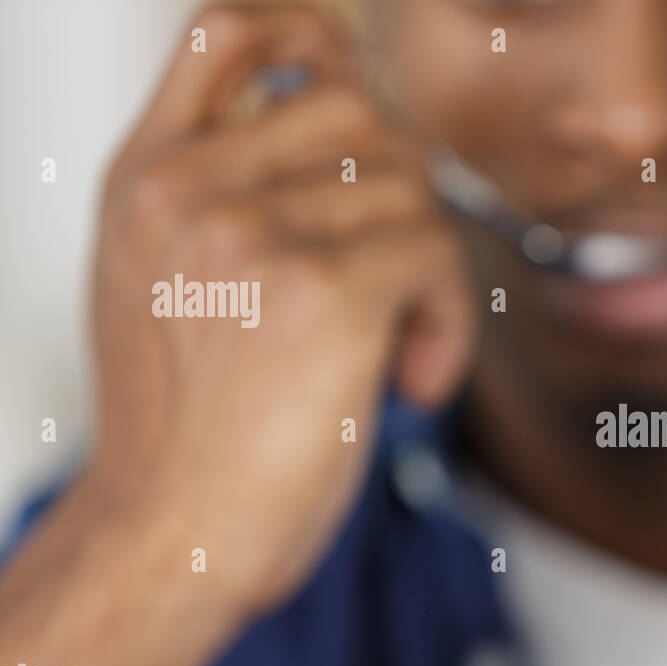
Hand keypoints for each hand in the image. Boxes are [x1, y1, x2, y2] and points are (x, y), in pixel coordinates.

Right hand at [88, 3, 474, 615]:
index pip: (227, 34)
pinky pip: (436, 253)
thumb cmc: (190, 435)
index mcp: (145, 181)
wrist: (169, 540)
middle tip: (396, 285)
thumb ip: (229, 207)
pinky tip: (412, 383)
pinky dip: (448, 322)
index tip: (353, 91)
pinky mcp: (321, 292)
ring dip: (431, 275)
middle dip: (405, 197)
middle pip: (362, 114)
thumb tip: (350, 141)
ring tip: (396, 353)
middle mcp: (187, 189)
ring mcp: (249, 234)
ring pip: (412, 188)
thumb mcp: (168, 290)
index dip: (308, 38)